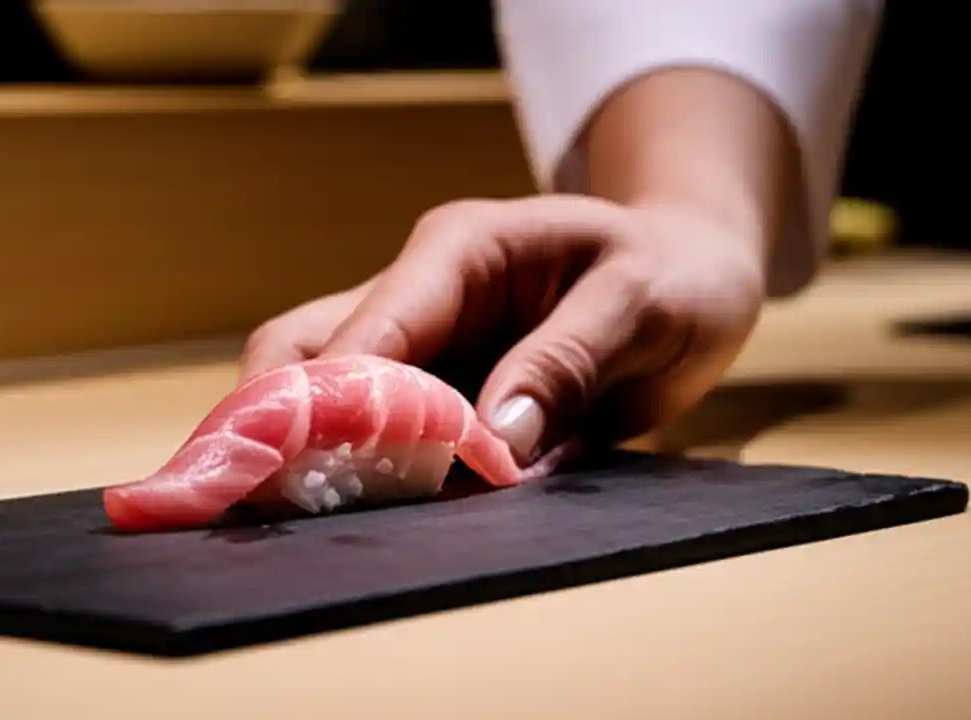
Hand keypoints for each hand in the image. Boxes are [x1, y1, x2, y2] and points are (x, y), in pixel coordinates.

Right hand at [239, 195, 767, 465]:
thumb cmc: (673, 271)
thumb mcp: (640, 302)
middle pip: (301, 351)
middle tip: (278, 506)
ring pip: (320, 393)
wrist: (693, 275)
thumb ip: (564, 361)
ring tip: (310, 521)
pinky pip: (378, 434)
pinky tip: (368, 516)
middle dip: (277, 424)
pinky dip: (366, 476)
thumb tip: (493, 439)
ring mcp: (420, 345)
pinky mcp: (436, 391)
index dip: (335, 400)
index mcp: (457, 251)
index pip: (368, 325)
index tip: (318, 472)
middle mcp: (418, 293)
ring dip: (312, 457)